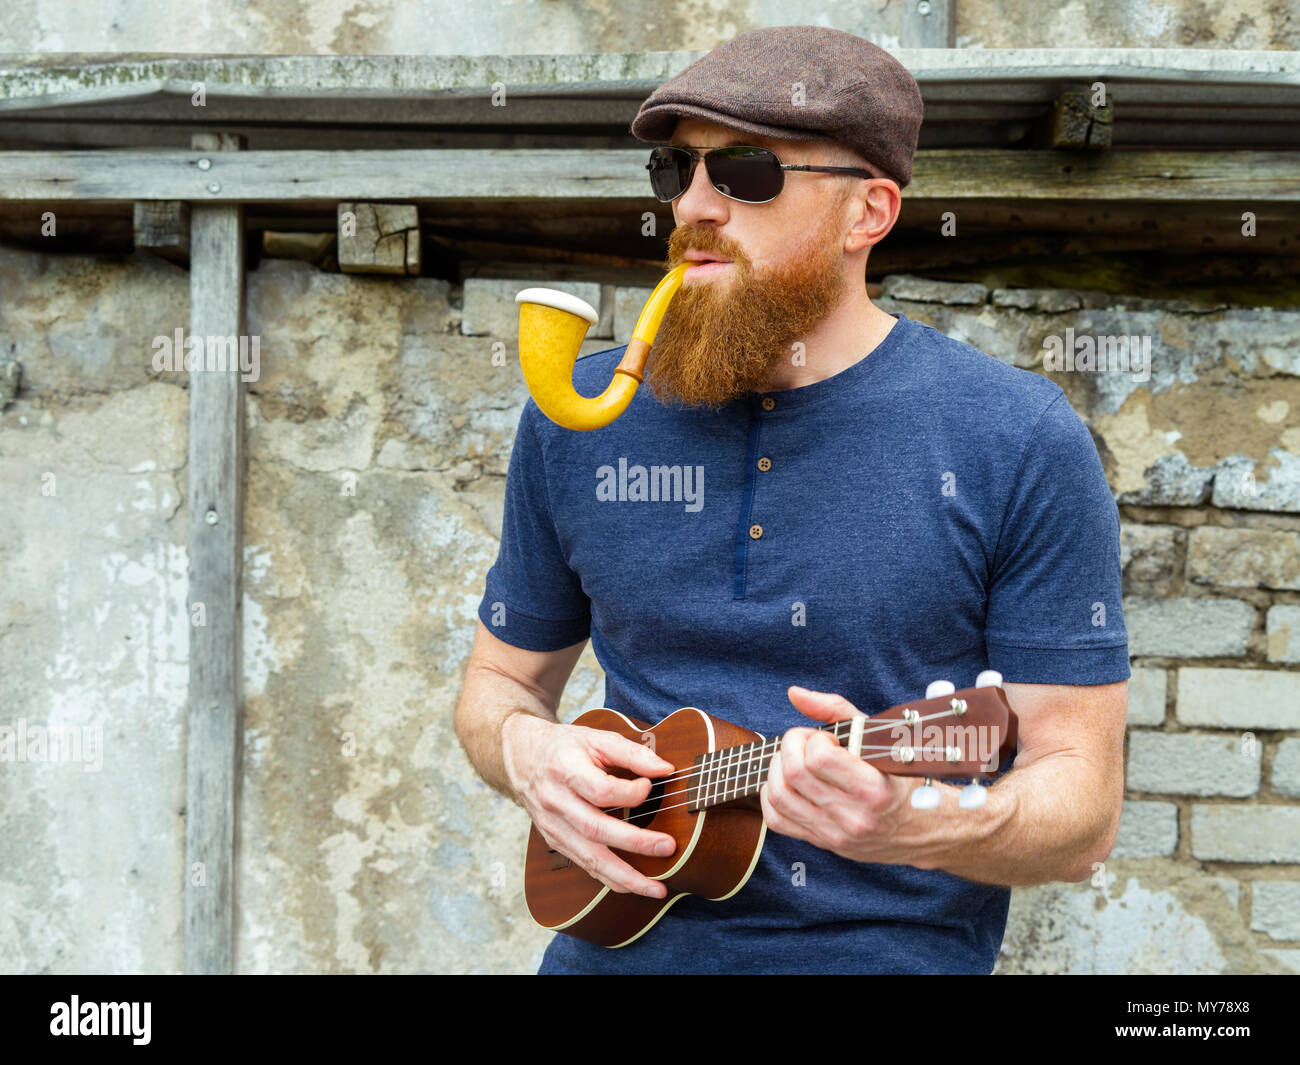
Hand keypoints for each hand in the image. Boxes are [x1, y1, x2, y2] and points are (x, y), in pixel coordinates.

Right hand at [503, 713, 677, 897]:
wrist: (522, 759)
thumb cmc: (565, 747)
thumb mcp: (596, 737)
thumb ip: (632, 753)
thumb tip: (665, 770)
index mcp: (565, 769)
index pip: (600, 790)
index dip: (630, 793)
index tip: (650, 786)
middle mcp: (556, 801)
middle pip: (596, 829)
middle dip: (635, 843)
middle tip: (668, 847)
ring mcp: (553, 826)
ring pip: (589, 858)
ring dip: (625, 877)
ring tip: (657, 888)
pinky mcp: (555, 841)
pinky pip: (584, 865)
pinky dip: (610, 879)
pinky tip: (633, 885)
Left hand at [759, 686, 916, 862]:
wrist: (921, 829)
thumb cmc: (900, 777)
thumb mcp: (878, 738)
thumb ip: (835, 709)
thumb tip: (794, 693)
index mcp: (872, 789)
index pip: (818, 758)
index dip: (813, 738)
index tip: (825, 738)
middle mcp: (853, 817)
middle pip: (794, 773)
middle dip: (790, 746)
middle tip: (805, 742)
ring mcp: (835, 834)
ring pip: (779, 796)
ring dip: (777, 768)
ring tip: (794, 759)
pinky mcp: (822, 843)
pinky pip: (776, 820)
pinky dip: (770, 796)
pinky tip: (786, 782)